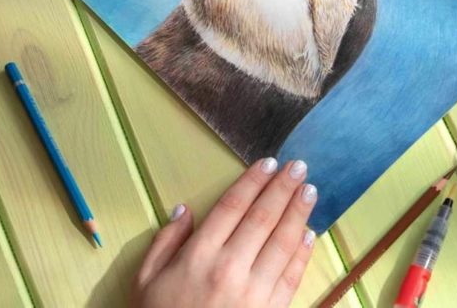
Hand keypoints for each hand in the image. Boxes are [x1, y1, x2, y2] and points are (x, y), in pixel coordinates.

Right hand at [131, 159, 316, 307]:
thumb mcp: (146, 281)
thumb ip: (165, 241)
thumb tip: (185, 209)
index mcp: (199, 256)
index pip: (233, 206)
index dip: (253, 181)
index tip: (270, 163)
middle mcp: (229, 269)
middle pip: (263, 218)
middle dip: (283, 189)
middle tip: (299, 167)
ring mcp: (253, 294)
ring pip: (282, 244)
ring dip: (298, 214)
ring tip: (310, 191)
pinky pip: (290, 279)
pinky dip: (302, 254)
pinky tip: (309, 234)